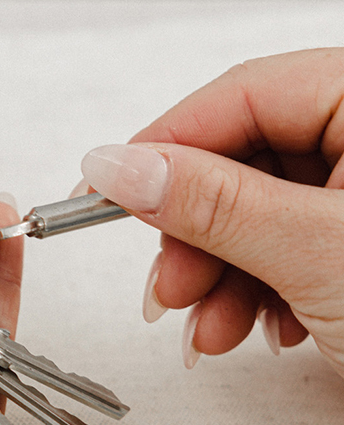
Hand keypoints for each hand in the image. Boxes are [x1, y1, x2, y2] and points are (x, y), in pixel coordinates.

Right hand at [79, 48, 343, 373]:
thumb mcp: (321, 254)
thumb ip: (215, 205)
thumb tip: (120, 167)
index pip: (241, 95)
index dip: (163, 146)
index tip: (104, 192)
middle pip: (242, 162)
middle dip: (196, 238)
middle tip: (168, 284)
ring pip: (256, 214)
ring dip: (218, 278)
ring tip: (209, 327)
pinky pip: (285, 247)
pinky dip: (258, 292)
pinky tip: (257, 329)